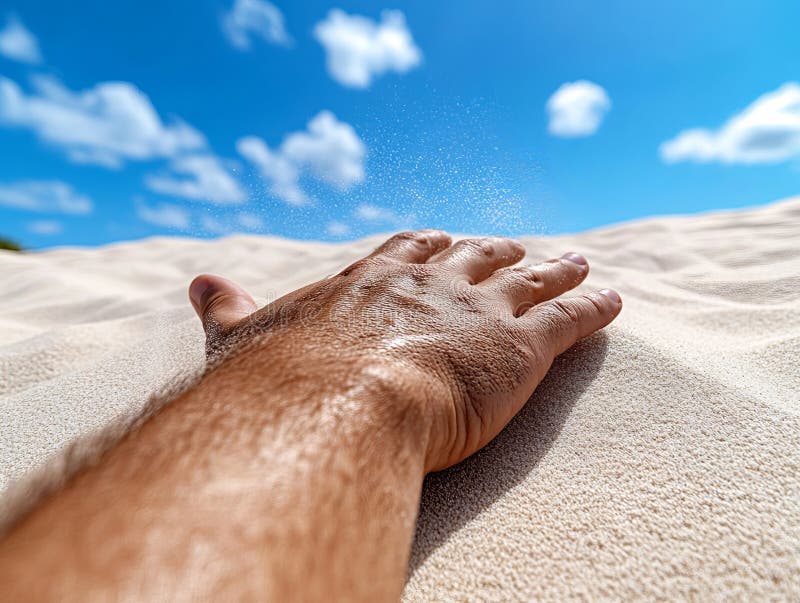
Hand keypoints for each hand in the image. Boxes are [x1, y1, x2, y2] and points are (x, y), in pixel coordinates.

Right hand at [189, 230, 621, 471]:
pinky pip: (569, 318)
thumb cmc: (280, 382)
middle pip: (477, 256)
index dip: (432, 246)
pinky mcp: (517, 348)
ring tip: (577, 260)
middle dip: (499, 252)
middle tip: (519, 248)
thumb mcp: (244, 338)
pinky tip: (614, 298)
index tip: (445, 240)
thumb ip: (226, 309)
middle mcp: (430, 285)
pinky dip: (594, 307)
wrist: (326, 407)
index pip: (410, 251)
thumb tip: (197, 282)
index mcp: (373, 283)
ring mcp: (477, 311)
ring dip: (556, 269)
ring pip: (531, 279)